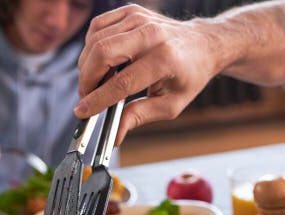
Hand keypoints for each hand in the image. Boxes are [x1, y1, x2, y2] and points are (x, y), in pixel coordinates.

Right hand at [75, 5, 223, 144]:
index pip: (121, 82)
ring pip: (95, 40)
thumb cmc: (188, 76)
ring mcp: (139, 18)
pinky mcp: (131, 11)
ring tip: (95, 82)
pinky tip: (100, 61)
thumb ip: (140, 116)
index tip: (82, 112)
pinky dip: (91, 46)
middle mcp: (151, 34)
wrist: (203, 44)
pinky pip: (97, 27)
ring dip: (87, 65)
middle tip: (87, 97)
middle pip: (102, 54)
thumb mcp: (170, 104)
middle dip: (87, 80)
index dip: (98, 100)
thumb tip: (115, 134)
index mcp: (164, 59)